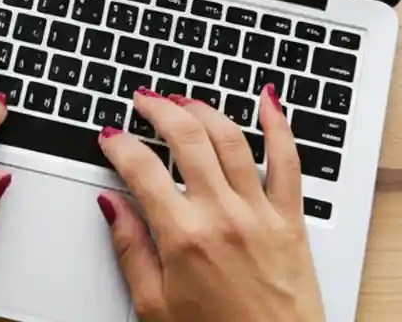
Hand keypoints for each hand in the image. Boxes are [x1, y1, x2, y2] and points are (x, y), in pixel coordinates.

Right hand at [98, 86, 324, 321]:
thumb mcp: (154, 306)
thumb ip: (130, 249)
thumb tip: (111, 206)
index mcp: (183, 238)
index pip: (141, 170)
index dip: (120, 145)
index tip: (111, 136)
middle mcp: (222, 216)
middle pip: (186, 139)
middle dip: (159, 109)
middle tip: (144, 100)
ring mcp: (260, 213)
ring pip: (231, 139)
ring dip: (204, 110)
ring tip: (184, 100)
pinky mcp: (291, 219)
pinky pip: (289, 161)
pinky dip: (279, 125)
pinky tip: (268, 100)